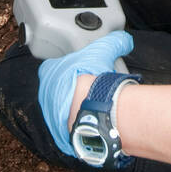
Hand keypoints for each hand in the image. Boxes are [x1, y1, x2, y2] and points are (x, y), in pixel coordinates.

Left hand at [37, 31, 134, 156]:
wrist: (90, 109)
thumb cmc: (90, 79)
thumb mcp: (104, 50)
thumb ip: (114, 42)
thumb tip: (125, 40)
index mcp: (49, 72)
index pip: (56, 66)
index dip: (73, 66)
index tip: (85, 69)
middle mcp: (46, 93)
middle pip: (61, 88)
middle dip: (76, 87)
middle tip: (92, 86)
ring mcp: (51, 114)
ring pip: (65, 108)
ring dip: (78, 106)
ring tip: (95, 102)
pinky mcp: (61, 132)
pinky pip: (72, 125)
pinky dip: (82, 122)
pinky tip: (94, 118)